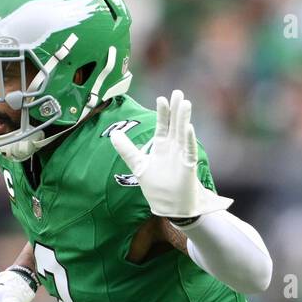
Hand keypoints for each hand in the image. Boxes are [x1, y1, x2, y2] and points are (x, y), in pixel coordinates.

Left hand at [109, 89, 231, 220]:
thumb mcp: (138, 166)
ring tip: (185, 103)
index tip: (161, 98)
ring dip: (183, 119)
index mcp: (162, 147)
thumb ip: (127, 150)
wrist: (170, 207)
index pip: (163, 126)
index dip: (163, 113)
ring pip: (182, 134)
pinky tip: (188, 127)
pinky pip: (189, 151)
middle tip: (178, 93)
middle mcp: (173, 149)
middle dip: (176, 110)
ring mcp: (182, 157)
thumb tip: (113, 134)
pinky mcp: (188, 167)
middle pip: (175, 125)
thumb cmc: (157, 187)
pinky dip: (188, 140)